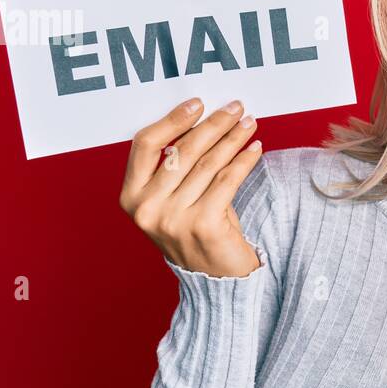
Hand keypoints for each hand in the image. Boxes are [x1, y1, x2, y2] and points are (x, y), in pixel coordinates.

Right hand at [119, 97, 264, 277]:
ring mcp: (172, 219)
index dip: (172, 119)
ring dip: (232, 138)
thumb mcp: (174, 200)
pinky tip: (255, 149)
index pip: (146, 144)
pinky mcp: (202, 226)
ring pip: (207, 164)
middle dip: (213, 124)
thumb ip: (176, 167)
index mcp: (131, 197)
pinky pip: (227, 181)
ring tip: (249, 123)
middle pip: (181, 150)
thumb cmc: (196, 233)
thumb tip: (202, 120)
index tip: (197, 104)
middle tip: (235, 107)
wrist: (216, 283)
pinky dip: (244, 161)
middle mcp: (147, 209)